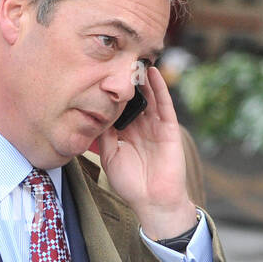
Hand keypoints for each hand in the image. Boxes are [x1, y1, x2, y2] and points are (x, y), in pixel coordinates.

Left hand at [93, 65, 197, 239]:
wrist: (153, 200)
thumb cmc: (131, 184)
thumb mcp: (111, 157)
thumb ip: (104, 136)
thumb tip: (94, 115)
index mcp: (125, 132)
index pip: (118, 108)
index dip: (110, 93)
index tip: (99, 74)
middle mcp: (140, 126)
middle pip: (133, 98)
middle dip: (126, 81)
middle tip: (116, 61)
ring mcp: (155, 125)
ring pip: (149, 97)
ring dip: (143, 80)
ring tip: (134, 61)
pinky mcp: (168, 128)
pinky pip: (164, 105)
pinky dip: (160, 89)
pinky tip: (153, 74)